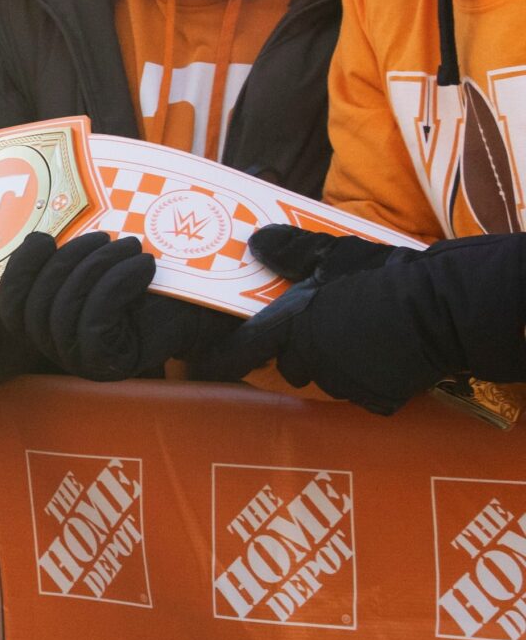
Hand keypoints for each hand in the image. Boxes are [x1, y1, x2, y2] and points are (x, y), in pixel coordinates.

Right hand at [0, 232, 236, 380]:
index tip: (43, 236)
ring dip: (95, 268)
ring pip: (62, 314)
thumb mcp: (104, 263)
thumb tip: (32, 229)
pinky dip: (115, 285)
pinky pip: (92, 323)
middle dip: (66, 263)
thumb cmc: (161, 280)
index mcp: (52, 326)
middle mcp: (62, 351)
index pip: (12, 309)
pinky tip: (143, 266)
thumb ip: (68, 257)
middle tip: (107, 235)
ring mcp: (85, 363)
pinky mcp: (112, 364)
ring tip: (130, 246)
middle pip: (35, 309)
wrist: (214, 303)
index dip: (19, 271)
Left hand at [192, 227, 525, 413]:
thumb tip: (256, 242)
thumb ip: (290, 251)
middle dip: (291, 350)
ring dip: (327, 360)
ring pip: (321, 376)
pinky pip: (358, 387)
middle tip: (311, 328)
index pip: (239, 353)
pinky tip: (377, 350)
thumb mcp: (332, 255)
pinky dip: (362, 373)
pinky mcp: (376, 397)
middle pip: (286, 364)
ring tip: (349, 334)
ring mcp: (344, 383)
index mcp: (291, 328)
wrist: (443, 309)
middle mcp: (310, 362)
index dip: (218, 361)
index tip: (196, 367)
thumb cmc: (383, 277)